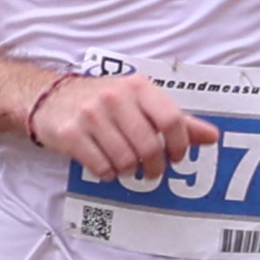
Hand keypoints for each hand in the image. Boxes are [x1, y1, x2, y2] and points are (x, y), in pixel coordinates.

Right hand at [29, 73, 219, 180]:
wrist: (48, 97)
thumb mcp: (140, 101)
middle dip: (155, 167)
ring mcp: (91, 115)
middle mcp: (115, 97)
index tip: (176, 157)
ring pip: (125, 160)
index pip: (172, 120)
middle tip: (152, 171)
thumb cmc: (102, 101)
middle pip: (150, 146)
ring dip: (129, 171)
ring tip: (124, 164)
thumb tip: (212, 137)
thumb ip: (176, 119)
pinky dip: (108, 173)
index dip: (180, 145)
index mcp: (137, 86)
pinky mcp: (71, 134)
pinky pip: (101, 167)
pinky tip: (105, 164)